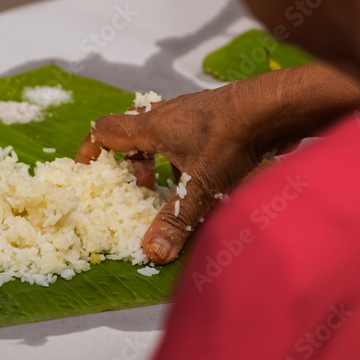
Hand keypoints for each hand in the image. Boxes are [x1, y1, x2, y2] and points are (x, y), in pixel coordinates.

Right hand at [75, 64, 359, 263]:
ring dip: (161, 161)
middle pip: (134, 134)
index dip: (91, 149)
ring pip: (163, 135)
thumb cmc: (230, 140)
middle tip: (142, 191)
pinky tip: (208, 177)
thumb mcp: (201, 186)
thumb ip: (176, 220)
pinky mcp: (216, 114)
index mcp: (152, 126)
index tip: (86, 170)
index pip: (106, 130)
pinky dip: (186, 156)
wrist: (272, 106)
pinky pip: (187, 135)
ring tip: (176, 189)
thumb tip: (152, 253)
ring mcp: (192, 112)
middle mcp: (167, 114)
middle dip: (132, 164)